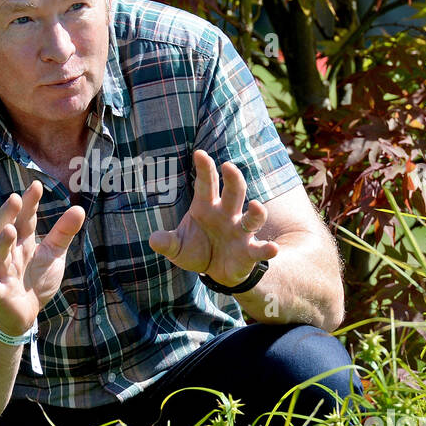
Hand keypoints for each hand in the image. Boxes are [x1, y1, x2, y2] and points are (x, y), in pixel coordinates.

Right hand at [0, 181, 85, 336]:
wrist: (27, 313)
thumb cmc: (36, 280)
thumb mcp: (53, 254)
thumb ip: (64, 232)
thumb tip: (79, 207)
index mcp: (24, 242)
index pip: (26, 219)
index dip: (29, 203)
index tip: (36, 185)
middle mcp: (11, 254)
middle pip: (4, 230)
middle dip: (8, 215)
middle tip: (15, 198)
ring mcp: (4, 273)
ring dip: (2, 244)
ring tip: (10, 230)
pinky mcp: (1, 294)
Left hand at [147, 149, 279, 287]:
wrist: (214, 271)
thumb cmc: (196, 250)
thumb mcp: (177, 248)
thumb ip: (167, 242)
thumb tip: (153, 240)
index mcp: (206, 207)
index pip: (206, 184)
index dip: (205, 169)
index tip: (199, 153)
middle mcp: (227, 214)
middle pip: (233, 192)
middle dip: (233, 179)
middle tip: (229, 166)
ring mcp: (241, 232)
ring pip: (253, 217)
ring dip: (256, 211)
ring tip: (255, 205)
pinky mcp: (250, 251)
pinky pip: (260, 249)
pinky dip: (267, 249)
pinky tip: (272, 248)